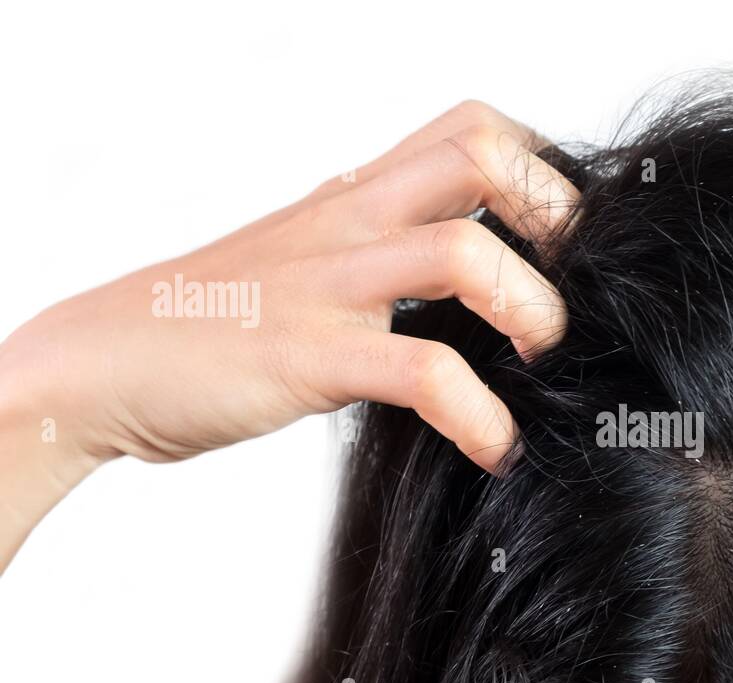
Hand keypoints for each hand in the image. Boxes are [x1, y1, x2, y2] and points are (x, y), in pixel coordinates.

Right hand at [0, 99, 576, 474]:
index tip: (568, 239)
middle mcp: (349, 222)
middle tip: (578, 288)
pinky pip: (423, 371)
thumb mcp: (307, 263)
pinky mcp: (309, 354)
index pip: (470, 128)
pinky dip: (480, 416)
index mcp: (354, 196)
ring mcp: (330, 284)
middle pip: (482, 155)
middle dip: (559, 217)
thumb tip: (470, 284)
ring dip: (536, 311)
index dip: (541, 168)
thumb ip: (381, 256)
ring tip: (550, 363)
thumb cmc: (212, 322)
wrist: (99, 364)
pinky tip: (495, 449)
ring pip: (466, 256)